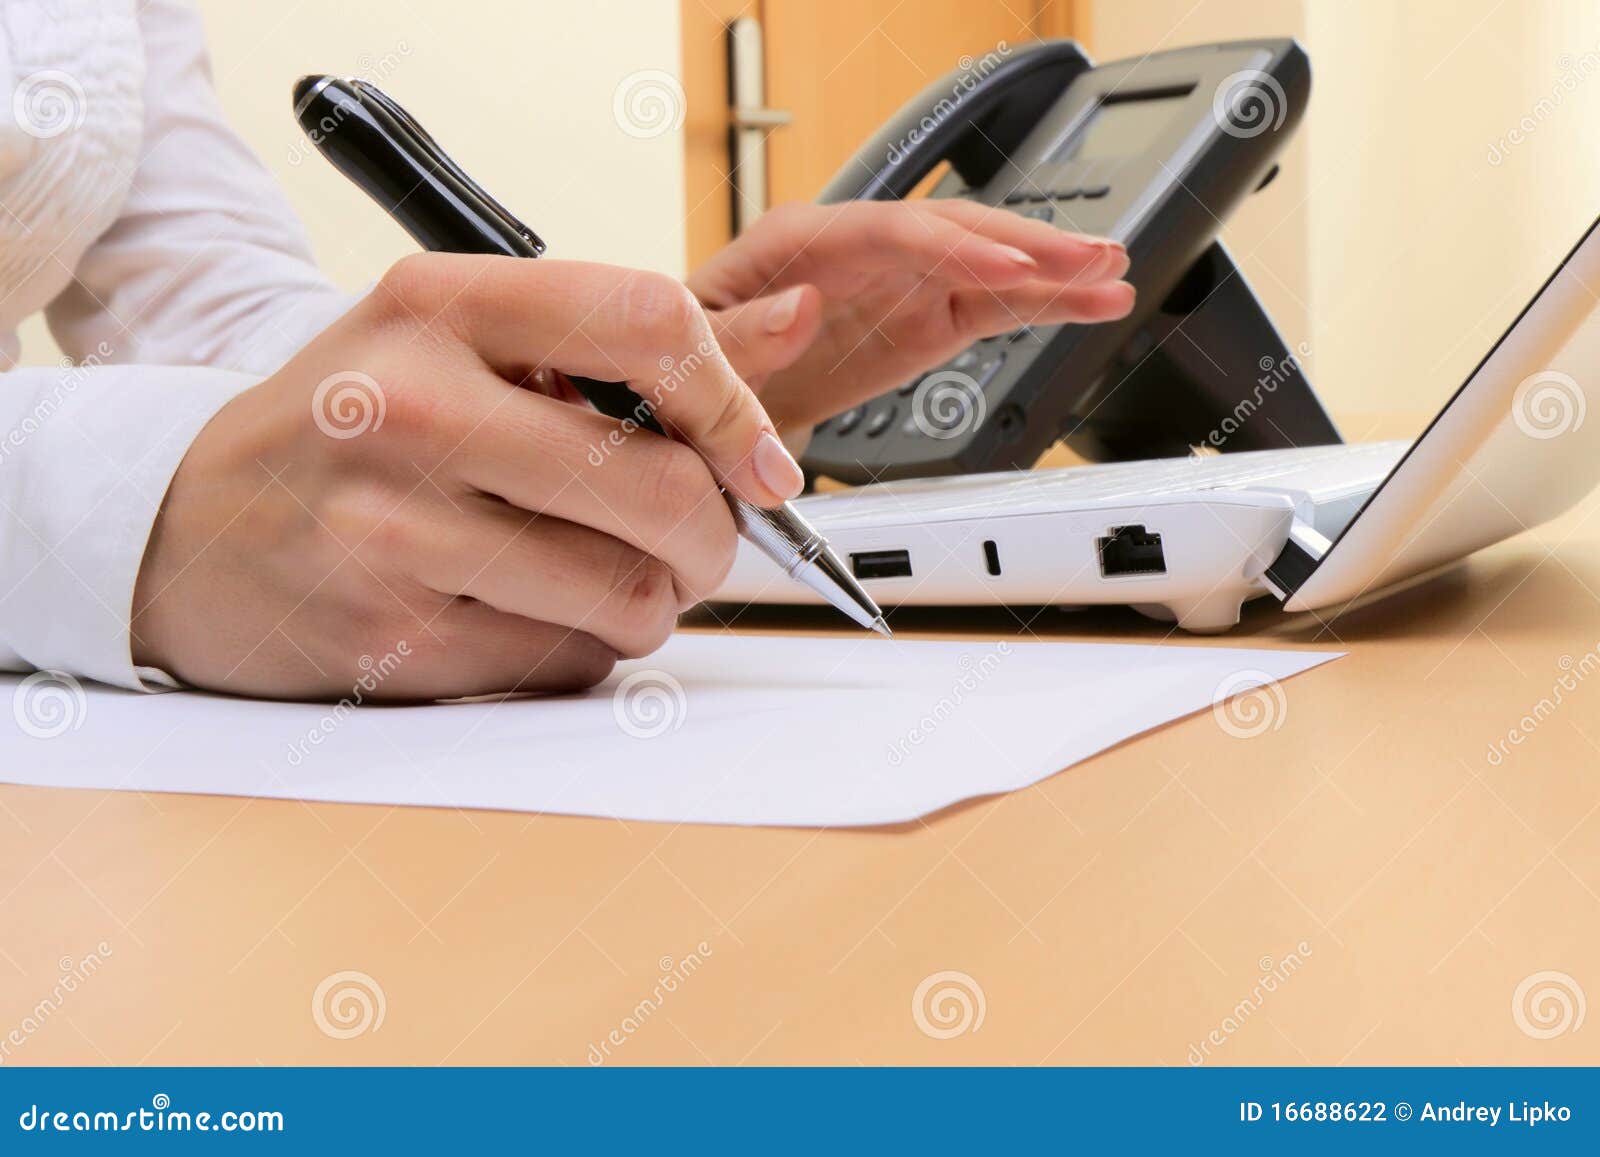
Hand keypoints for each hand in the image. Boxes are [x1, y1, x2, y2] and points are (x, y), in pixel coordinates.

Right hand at [132, 254, 802, 700]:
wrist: (190, 528)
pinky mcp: (395, 640)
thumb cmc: (351, 422)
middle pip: (662, 489)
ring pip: (630, 595)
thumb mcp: (468, 338)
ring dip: (650, 600)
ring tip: (602, 572)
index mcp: (441, 304)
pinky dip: (581, 648)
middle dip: (712, 534)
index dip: (736, 402)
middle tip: (695, 537)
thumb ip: (631, 340)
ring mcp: (395, 531)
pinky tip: (526, 610)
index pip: (650, 323)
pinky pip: (570, 663)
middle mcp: (410, 407)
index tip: (759, 461)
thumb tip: (799, 320)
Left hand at [688, 200, 1135, 446]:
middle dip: (1026, 245)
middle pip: (952, 233)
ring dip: (1050, 270)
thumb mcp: (687, 352)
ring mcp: (890, 286)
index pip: (891, 231)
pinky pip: (985, 310)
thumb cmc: (678, 362)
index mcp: (794, 244)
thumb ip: (741, 334)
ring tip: (1112, 272)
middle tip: (1092, 258)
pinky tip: (1089, 304)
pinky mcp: (914, 323)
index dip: (957, 248)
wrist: (689, 405)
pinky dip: (1039, 308)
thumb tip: (801, 304)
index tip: (1011, 270)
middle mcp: (852, 253)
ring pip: (981, 266)